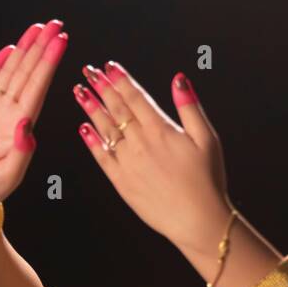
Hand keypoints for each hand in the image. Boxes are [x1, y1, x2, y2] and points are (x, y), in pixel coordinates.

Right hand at [0, 19, 68, 234]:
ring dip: (24, 51)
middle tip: (55, 24)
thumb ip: (20, 152)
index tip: (61, 42)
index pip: (39, 88)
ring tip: (37, 28)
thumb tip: (27, 126)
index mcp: (23, 126)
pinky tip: (9, 50)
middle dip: (41, 48)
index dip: (49, 64)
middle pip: (28, 74)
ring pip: (10, 73)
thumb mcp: (9, 176)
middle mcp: (9, 114)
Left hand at [74, 61, 230, 251]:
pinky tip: (84, 129)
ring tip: (79, 92)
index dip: (121, 79)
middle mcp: (140, 143)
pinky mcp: (121, 182)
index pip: (135, 97)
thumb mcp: (207, 139)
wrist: (197, 220)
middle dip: (101, 87)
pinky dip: (92, 142)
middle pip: (117, 109)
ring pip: (105, 129)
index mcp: (161, 129)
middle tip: (88, 71)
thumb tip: (179, 79)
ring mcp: (128, 162)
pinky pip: (101, 157)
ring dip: (92, 109)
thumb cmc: (207, 180)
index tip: (109, 66)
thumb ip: (190, 107)